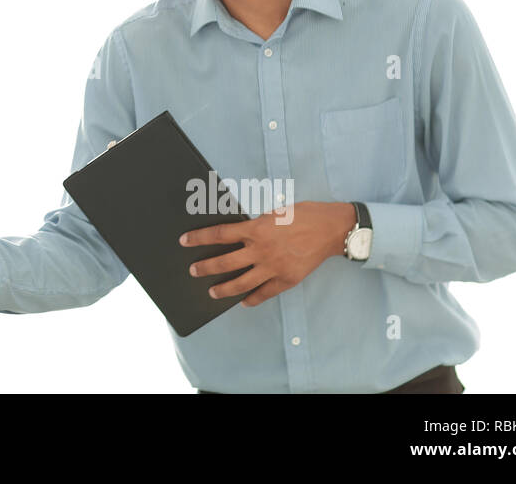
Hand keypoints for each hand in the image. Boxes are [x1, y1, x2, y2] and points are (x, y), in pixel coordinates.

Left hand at [180, 201, 355, 306]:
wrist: (331, 228)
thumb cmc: (302, 215)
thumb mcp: (272, 213)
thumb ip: (254, 226)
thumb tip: (235, 236)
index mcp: (256, 229)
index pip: (219, 234)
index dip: (199, 237)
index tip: (184, 241)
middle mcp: (262, 250)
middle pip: (225, 262)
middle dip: (205, 267)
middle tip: (193, 271)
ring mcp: (274, 267)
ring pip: (241, 283)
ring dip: (223, 289)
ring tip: (211, 292)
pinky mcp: (287, 279)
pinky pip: (264, 293)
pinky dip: (252, 299)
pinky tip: (243, 301)